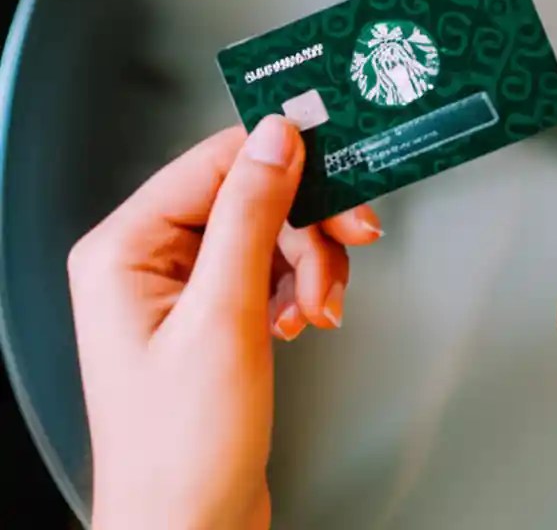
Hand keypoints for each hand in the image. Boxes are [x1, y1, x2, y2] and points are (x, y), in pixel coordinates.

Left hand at [67, 117, 382, 528]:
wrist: (189, 528)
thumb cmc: (181, 447)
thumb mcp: (224, 315)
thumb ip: (251, 216)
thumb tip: (276, 140)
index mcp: (126, 249)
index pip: (212, 163)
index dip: (280, 156)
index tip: (339, 153)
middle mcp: (149, 263)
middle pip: (250, 199)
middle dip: (307, 225)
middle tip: (355, 239)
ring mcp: (183, 293)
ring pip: (271, 236)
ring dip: (311, 266)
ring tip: (320, 308)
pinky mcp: (215, 319)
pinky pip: (272, 274)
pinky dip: (302, 292)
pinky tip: (305, 322)